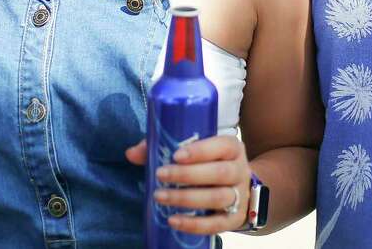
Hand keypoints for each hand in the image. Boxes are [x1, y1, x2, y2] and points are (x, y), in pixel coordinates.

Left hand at [126, 136, 251, 233]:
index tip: (175, 155)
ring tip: (160, 196)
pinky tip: (173, 220)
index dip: (200, 150)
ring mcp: (239, 196)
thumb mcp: (195, 150)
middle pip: (219, 173)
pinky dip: (194, 224)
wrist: (239, 188)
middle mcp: (240, 171)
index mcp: (232, 148)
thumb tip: (132, 153)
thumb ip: (163, 147)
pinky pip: (216, 224)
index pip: (221, 146)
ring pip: (217, 198)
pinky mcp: (233, 219)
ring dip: (186, 198)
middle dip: (188, 175)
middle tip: (160, 175)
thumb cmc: (209, 163)